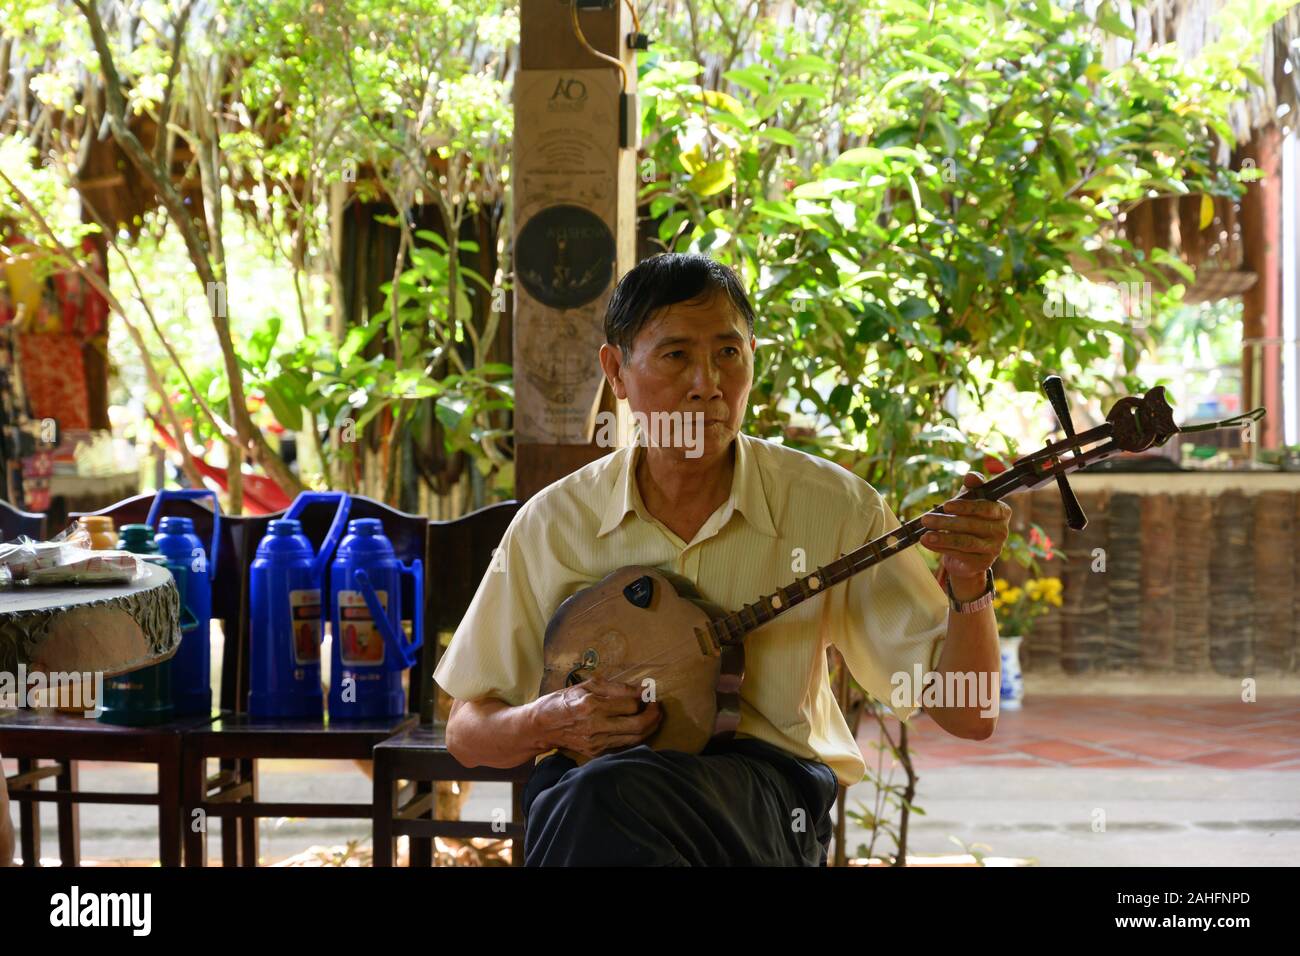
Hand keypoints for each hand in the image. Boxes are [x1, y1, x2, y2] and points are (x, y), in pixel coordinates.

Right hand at [533, 676, 662, 759]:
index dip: (643, 698)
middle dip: (654, 715)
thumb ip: (615, 687)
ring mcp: (596, 742)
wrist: (540, 727)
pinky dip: (636, 736)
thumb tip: (640, 689)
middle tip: (658, 706)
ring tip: (654, 715)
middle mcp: (595, 726)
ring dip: (650, 727)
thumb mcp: (586, 685)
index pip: (630, 704)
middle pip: (638, 725)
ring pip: (634, 738)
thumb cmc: (562, 701)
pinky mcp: (596, 752)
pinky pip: (624, 745)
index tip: (648, 692)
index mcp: (592, 705)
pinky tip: (639, 726)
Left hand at [919, 472, 1010, 588]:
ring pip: (965, 541)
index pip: (986, 507)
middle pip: (971, 525)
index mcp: (1002, 512)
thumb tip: (971, 476)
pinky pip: (959, 554)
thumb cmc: (969, 521)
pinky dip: (941, 548)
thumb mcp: (968, 503)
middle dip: (946, 521)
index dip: (966, 506)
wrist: (968, 553)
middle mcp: (1002, 531)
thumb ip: (971, 489)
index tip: (946, 505)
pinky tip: (928, 543)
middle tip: (926, 519)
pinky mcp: (983, 563)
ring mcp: (994, 549)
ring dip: (942, 537)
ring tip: (925, 535)